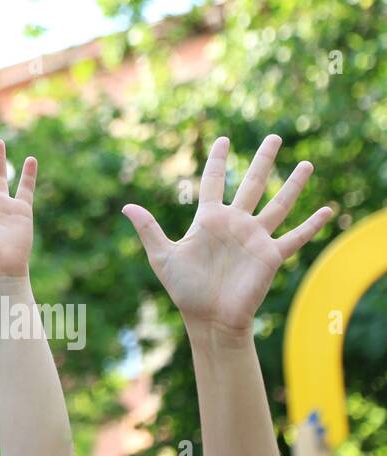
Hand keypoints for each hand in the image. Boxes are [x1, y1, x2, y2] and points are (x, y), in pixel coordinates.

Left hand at [123, 135, 332, 335]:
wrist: (209, 318)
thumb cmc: (185, 290)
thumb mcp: (162, 256)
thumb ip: (148, 229)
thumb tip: (126, 206)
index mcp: (209, 219)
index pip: (214, 181)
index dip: (218, 160)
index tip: (223, 139)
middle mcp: (235, 223)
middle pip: (253, 183)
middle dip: (263, 160)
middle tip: (274, 136)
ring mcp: (255, 238)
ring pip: (279, 204)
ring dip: (293, 185)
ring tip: (307, 164)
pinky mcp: (271, 256)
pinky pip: (295, 237)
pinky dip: (312, 225)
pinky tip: (328, 210)